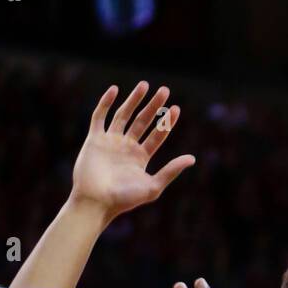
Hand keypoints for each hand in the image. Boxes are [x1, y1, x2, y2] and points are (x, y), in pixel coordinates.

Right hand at [70, 82, 193, 223]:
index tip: (176, 109)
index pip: (157, 135)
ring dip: (134, 100)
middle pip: (143, 121)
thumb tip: (192, 158)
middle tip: (165, 90)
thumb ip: (171, 171)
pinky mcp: (95, 139)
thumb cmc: (124, 199)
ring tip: (145, 85)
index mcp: (141, 158)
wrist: (97, 201)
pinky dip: (106, 103)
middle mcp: (126, 147)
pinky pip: (100, 116)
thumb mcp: (153, 186)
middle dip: (154, 106)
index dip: (167, 122)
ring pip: (123, 115)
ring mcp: (110, 141)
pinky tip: (115, 90)